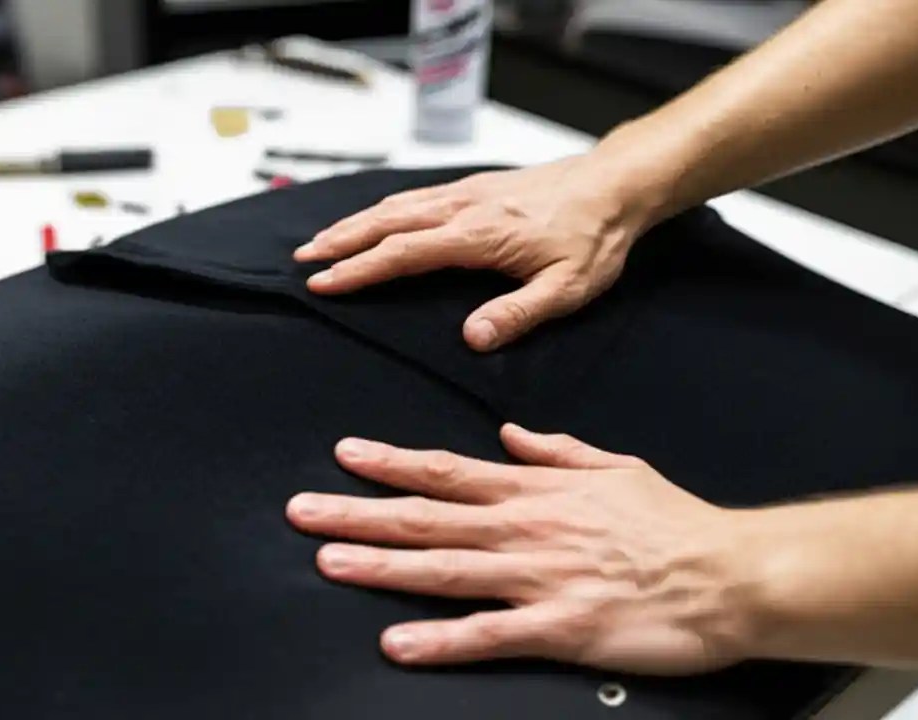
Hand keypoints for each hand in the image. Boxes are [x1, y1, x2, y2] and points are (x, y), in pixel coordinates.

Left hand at [286, 425, 756, 674]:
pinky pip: (489, 634)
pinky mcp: (560, 627)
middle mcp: (525, 529)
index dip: (391, 462)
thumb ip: (555, 452)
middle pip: (428, 517)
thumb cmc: (674, 522)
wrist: (730, 571)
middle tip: (301, 510)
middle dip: (359, 511)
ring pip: (444, 569)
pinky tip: (397, 644)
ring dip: (382, 565)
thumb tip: (510, 437)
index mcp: (536, 491)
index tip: (345, 454)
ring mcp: (539, 577)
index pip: (447, 471)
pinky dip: (441, 640)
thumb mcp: (613, 467)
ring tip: (329, 561)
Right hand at [294, 159, 653, 350]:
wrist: (616, 184)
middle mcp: (463, 208)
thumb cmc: (595, 238)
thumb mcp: (568, 288)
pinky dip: (382, 208)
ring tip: (321, 240)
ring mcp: (466, 193)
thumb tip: (472, 340)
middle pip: (386, 223)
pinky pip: (415, 195)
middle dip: (340, 241)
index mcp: (478, 236)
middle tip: (302, 259)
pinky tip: (373, 217)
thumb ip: (519, 314)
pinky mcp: (474, 187)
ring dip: (355, 223)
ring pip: (396, 205)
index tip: (324, 282)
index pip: (403, 253)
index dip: (359, 269)